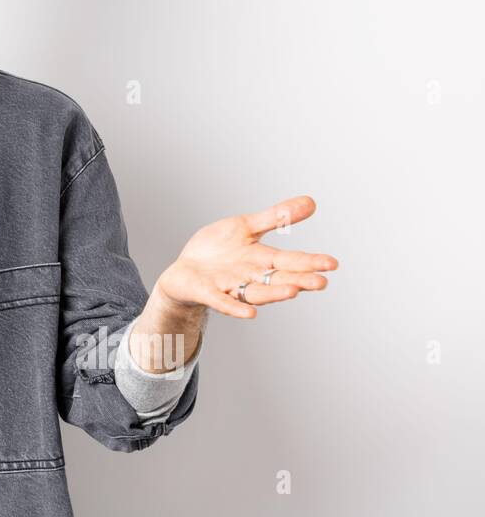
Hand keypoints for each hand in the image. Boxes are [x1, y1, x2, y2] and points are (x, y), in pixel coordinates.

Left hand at [154, 195, 338, 320]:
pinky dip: (235, 307)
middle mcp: (251, 276)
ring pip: (257, 293)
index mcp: (262, 260)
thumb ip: (275, 217)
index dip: (310, 262)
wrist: (184, 270)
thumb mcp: (245, 227)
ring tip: (293, 292)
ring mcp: (231, 286)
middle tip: (321, 282)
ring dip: (274, 294)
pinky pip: (224, 302)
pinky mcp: (209, 292)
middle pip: (279, 279)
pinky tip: (249, 314)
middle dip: (299, 281)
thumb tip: (311, 202)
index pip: (291, 261)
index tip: (332, 263)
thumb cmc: (217, 250)